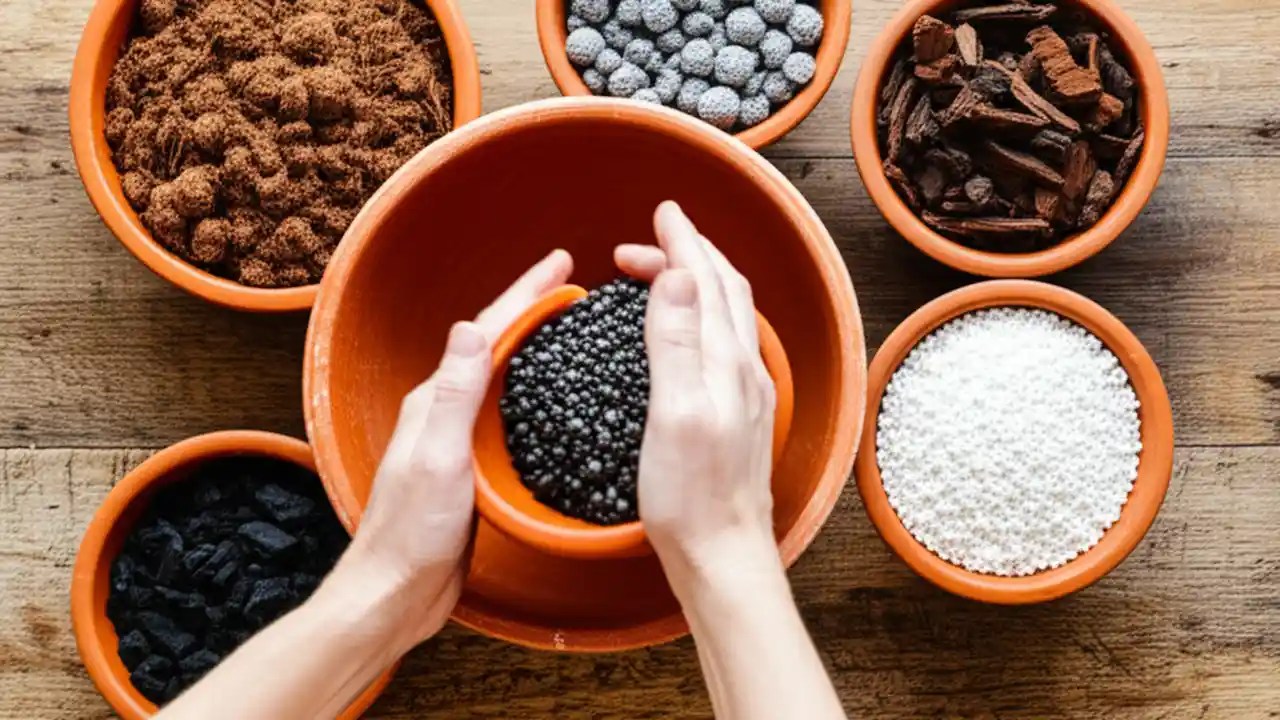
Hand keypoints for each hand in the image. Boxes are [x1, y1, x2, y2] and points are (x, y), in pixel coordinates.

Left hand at [331, 249, 573, 646]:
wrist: (394, 593)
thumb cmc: (410, 533)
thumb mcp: (437, 458)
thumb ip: (453, 394)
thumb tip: (468, 327)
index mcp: (433, 400)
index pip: (485, 332)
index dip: (523, 294)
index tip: (558, 265)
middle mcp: (441, 411)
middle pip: (493, 343)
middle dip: (529, 307)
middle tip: (568, 282)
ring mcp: (454, 438)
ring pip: (500, 376)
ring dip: (530, 342)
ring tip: (563, 324)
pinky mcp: (469, 466)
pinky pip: (503, 412)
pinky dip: (527, 388)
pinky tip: (545, 395)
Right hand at [616, 202, 780, 593]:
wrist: (725, 555)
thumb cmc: (693, 496)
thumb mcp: (674, 412)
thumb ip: (676, 340)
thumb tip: (678, 274)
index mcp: (726, 362)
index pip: (708, 280)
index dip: (683, 241)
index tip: (661, 213)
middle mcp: (744, 371)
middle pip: (724, 291)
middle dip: (689, 254)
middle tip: (647, 240)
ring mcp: (746, 394)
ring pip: (729, 316)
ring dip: (699, 282)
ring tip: (666, 272)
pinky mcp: (739, 416)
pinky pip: (727, 343)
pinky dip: (705, 316)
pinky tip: (690, 332)